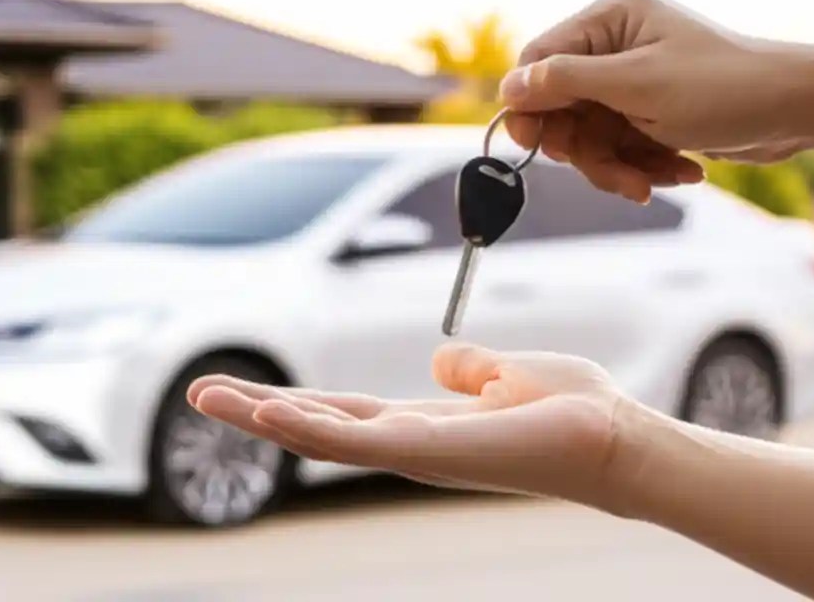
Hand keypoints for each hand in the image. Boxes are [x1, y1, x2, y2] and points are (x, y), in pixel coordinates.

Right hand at [187, 342, 638, 514]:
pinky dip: (308, 428)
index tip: (241, 390)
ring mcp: (415, 450)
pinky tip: (266, 414)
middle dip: (256, 411)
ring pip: (322, 434)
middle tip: (197, 392)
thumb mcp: (510, 372)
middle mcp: (410, 441)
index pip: (341, 410)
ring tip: (207, 396)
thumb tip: (441, 362)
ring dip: (261, 416)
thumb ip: (469, 369)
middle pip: (317, 423)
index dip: (291, 401)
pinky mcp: (430, 450)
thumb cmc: (575, 410)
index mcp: (423, 422)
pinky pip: (357, 440)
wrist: (615, 438)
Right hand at [499, 0, 811, 202]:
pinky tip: (681, 170)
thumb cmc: (725, 89)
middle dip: (589, 150)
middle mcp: (617, 41)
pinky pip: (622, 145)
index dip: (531, 107)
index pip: (541, 61)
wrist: (798, 111)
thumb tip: (508, 88)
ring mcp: (634, 77)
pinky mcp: (652, 108)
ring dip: (621, 166)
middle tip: (618, 177)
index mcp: (610, 16)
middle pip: (564, 107)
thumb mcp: (636, 87)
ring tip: (655, 181)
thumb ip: (566, 84)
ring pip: (592, 135)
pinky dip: (645, 164)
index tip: (532, 145)